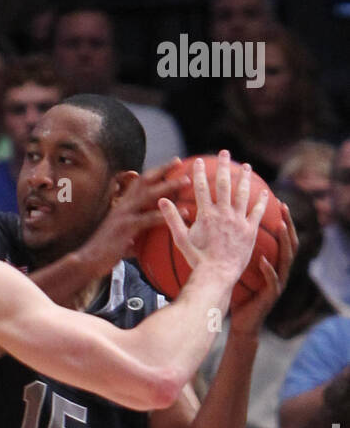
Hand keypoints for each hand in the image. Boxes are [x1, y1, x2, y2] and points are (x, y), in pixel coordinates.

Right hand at [80, 160, 189, 275]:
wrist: (88, 261)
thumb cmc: (104, 252)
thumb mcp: (120, 238)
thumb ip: (132, 236)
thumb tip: (137, 244)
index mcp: (122, 205)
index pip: (139, 182)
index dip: (155, 172)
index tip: (172, 163)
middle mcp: (123, 205)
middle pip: (145, 181)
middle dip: (163, 170)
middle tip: (180, 162)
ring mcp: (124, 215)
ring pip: (149, 195)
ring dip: (169, 186)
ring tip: (187, 182)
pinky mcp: (126, 228)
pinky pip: (149, 218)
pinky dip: (166, 214)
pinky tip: (181, 213)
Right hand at [157, 150, 268, 284]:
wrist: (216, 275)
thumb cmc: (197, 261)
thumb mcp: (181, 239)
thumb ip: (172, 219)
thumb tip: (162, 201)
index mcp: (206, 215)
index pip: (201, 188)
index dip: (199, 173)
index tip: (199, 161)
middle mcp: (223, 214)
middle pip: (223, 184)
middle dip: (223, 166)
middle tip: (225, 153)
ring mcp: (238, 221)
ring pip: (243, 194)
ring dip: (244, 178)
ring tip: (246, 167)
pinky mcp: (249, 231)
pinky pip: (257, 212)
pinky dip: (261, 201)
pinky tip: (264, 192)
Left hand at [229, 203, 297, 337]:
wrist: (241, 324)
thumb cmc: (239, 296)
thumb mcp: (239, 270)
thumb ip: (238, 252)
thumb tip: (223, 230)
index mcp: (275, 264)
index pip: (283, 239)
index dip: (284, 221)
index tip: (279, 203)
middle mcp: (280, 272)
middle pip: (291, 244)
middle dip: (289, 225)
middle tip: (283, 209)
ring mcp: (278, 284)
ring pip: (286, 259)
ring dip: (284, 242)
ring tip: (280, 228)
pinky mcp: (271, 296)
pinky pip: (273, 280)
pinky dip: (268, 269)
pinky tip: (262, 260)